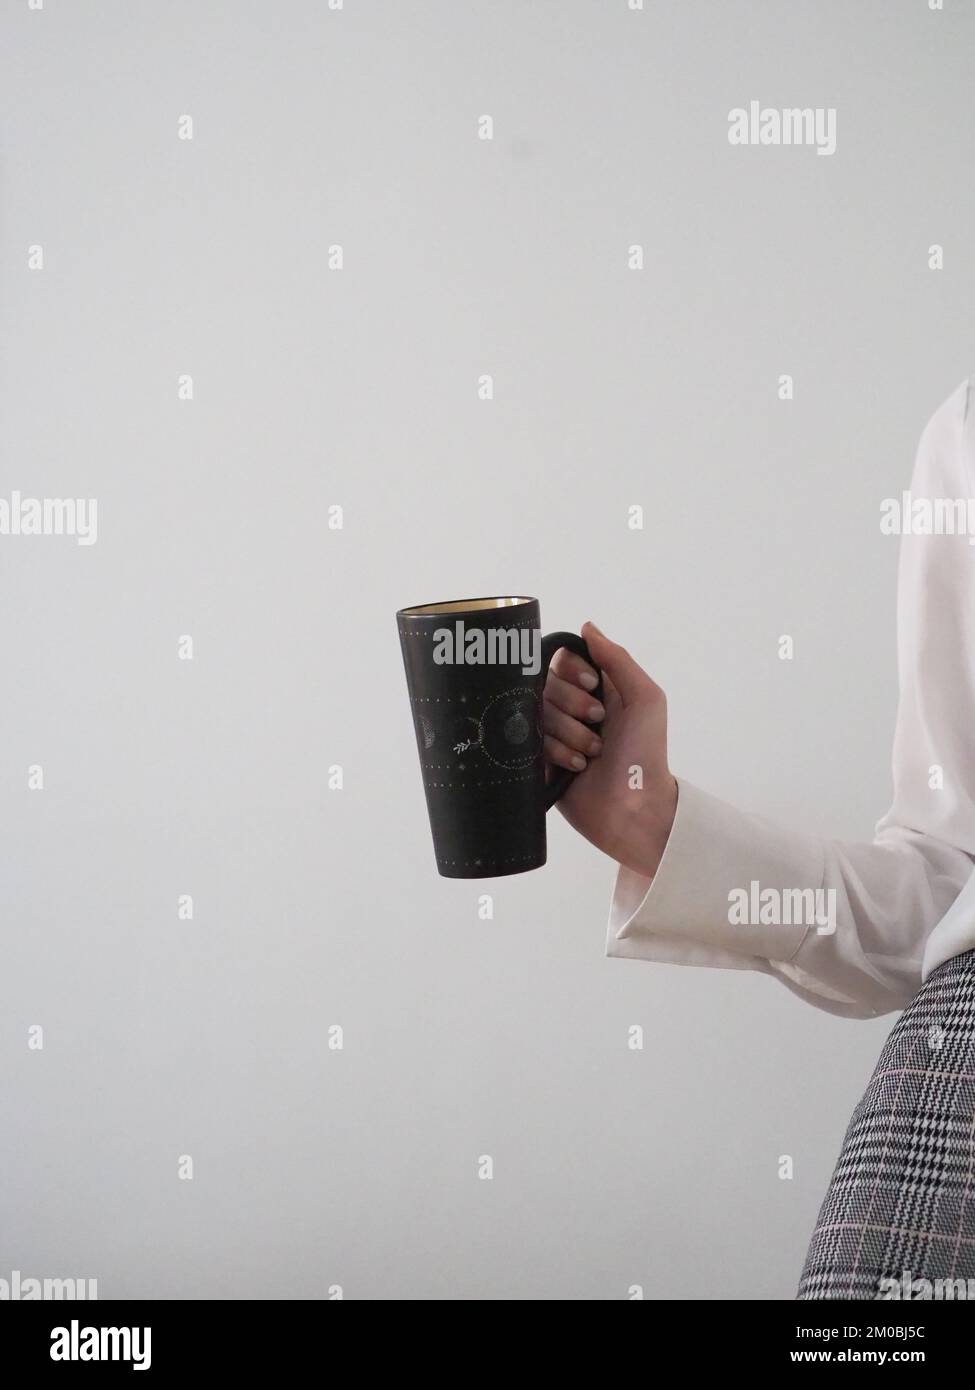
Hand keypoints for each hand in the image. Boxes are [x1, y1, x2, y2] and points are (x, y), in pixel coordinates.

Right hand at [544, 622, 677, 879]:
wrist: (634, 808)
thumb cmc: (646, 753)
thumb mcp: (645, 699)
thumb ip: (617, 659)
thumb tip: (586, 626)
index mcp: (596, 688)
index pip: (561, 659)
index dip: (571, 670)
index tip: (591, 685)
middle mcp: (571, 708)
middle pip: (545, 685)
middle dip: (573, 706)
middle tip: (598, 725)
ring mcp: (554, 735)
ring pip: (536, 714)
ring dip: (569, 734)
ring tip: (592, 754)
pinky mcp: (540, 762)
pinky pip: (529, 743)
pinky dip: (557, 753)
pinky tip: (576, 767)